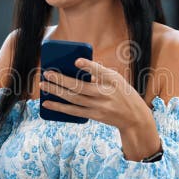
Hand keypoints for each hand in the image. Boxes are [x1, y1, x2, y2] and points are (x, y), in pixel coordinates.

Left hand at [40, 59, 161, 160]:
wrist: (134, 117)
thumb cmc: (122, 93)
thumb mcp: (116, 80)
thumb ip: (99, 74)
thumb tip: (73, 69)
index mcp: (113, 80)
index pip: (100, 71)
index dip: (88, 66)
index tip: (76, 61)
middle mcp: (106, 94)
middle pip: (80, 87)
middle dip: (62, 80)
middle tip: (47, 73)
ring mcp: (100, 106)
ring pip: (74, 99)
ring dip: (56, 92)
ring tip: (43, 85)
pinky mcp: (95, 116)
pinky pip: (74, 112)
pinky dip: (59, 107)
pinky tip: (48, 103)